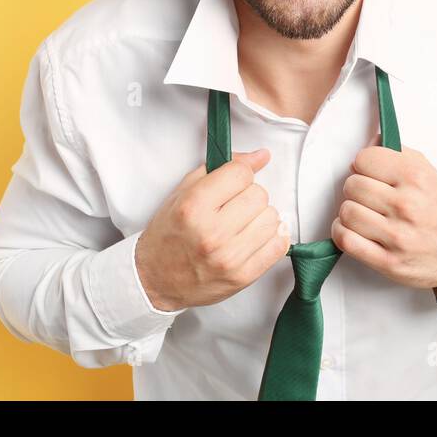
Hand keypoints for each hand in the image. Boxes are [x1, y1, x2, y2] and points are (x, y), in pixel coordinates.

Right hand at [136, 148, 289, 310]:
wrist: (156, 280)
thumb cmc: (168, 236)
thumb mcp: (183, 194)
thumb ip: (220, 169)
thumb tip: (260, 157)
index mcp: (193, 207)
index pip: (240, 174)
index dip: (240, 174)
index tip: (234, 181)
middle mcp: (211, 233)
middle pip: (259, 195)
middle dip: (249, 195)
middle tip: (234, 206)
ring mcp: (229, 257)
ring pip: (272, 218)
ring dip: (260, 217)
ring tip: (242, 224)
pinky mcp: (243, 276)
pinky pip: (279, 245)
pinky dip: (272, 238)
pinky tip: (255, 238)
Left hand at [330, 145, 436, 289]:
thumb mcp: (427, 171)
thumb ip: (396, 153)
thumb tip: (366, 144)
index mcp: (416, 177)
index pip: (364, 159)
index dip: (364, 165)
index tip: (370, 173)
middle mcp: (407, 205)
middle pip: (352, 185)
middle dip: (356, 189)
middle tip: (368, 195)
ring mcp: (397, 235)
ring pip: (347, 212)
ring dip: (350, 213)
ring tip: (364, 214)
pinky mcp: (388, 262)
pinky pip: (346, 240)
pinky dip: (343, 233)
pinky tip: (355, 230)